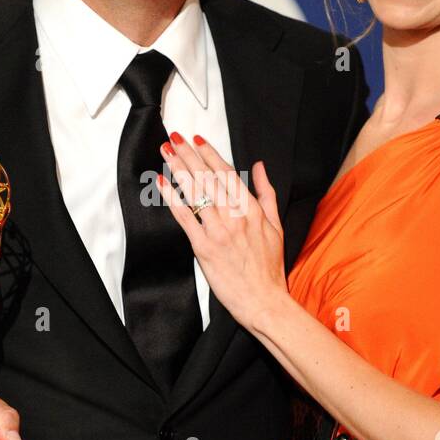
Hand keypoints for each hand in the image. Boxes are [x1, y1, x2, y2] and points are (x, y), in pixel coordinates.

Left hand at [157, 132, 287, 328]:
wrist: (263, 300)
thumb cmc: (269, 267)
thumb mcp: (276, 226)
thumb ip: (267, 193)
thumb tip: (260, 167)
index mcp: (252, 209)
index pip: (227, 174)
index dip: (210, 154)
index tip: (197, 139)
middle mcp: (235, 216)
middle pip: (207, 178)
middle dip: (189, 155)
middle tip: (174, 138)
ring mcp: (218, 231)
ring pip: (195, 192)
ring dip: (178, 169)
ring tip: (166, 152)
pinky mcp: (204, 247)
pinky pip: (185, 217)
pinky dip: (173, 198)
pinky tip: (163, 183)